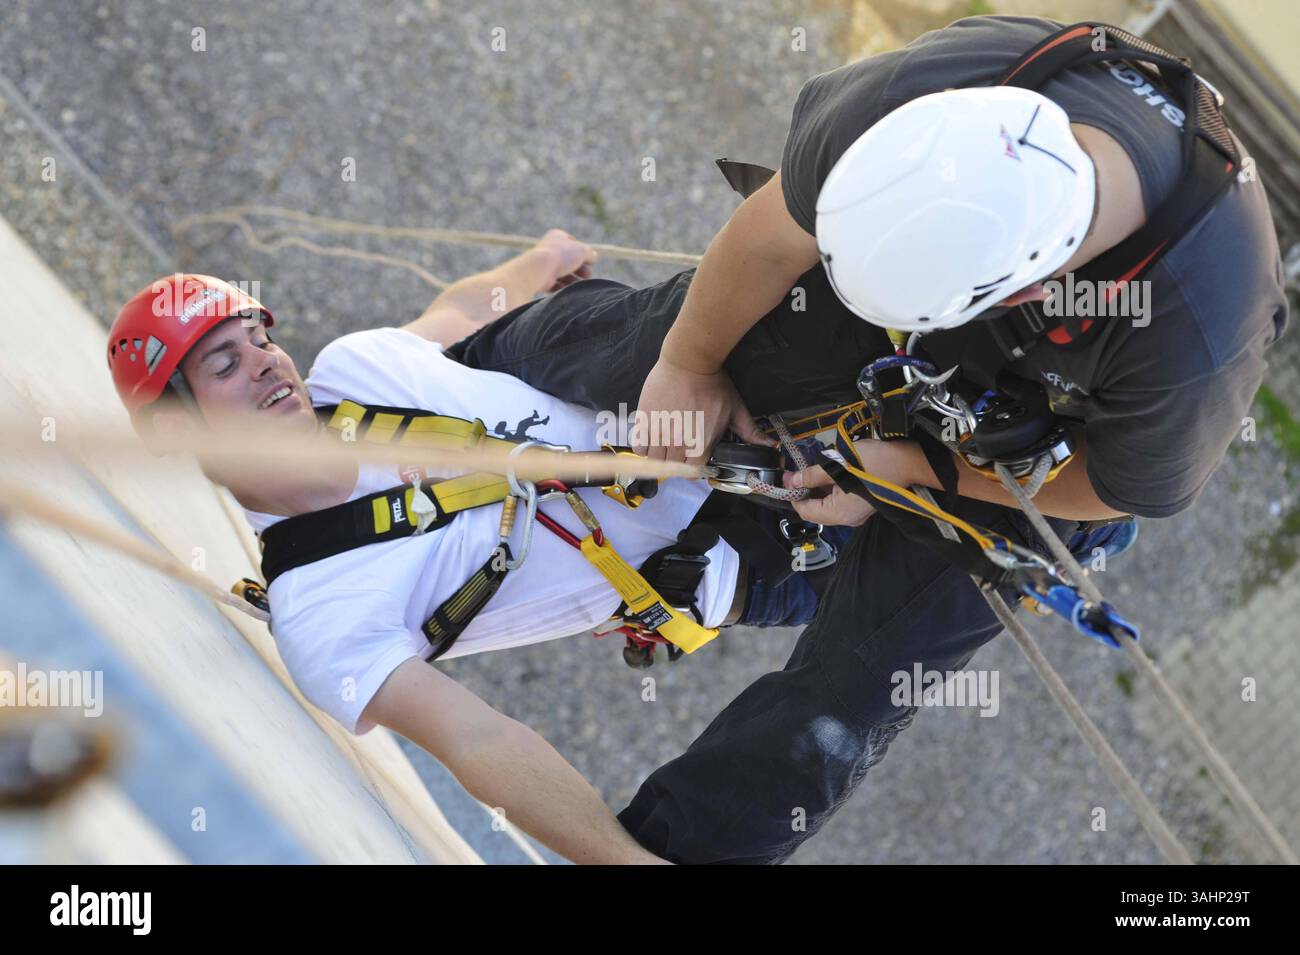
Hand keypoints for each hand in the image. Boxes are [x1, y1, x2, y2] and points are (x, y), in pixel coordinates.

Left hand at [535, 229, 597, 290]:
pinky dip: (563, 288)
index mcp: (557, 237)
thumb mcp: (582, 250)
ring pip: (563, 273)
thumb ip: (590, 253)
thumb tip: (593, 257)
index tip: (588, 261)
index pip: (573, 244)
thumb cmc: (561, 256)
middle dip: (580, 269)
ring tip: (579, 285)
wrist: (539, 269)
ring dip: (573, 280)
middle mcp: (549, 249)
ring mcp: (544, 265)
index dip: (583, 253)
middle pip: (569, 260)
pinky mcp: (541, 279)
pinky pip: (555, 284)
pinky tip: (569, 290)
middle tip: (587, 276)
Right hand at [634, 357, 774, 463]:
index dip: (696, 466)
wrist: (689, 361)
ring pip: (655, 460)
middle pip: (674, 467)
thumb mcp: (736, 409)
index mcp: (700, 444)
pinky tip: (654, 438)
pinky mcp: (645, 422)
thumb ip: (750, 432)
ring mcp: (659, 433)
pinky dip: (645, 446)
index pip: (694, 471)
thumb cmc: (712, 384)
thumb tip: (771, 446)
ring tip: (667, 443)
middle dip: (678, 460)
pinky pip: (640, 447)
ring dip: (661, 456)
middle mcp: (678, 443)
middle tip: (682, 447)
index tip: (696, 457)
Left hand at [784, 463, 875, 526]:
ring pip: (828, 505)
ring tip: (812, 471)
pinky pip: (840, 501)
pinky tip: (828, 474)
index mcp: (839, 514)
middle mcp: (847, 518)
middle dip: (805, 492)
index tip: (787, 480)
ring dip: (818, 490)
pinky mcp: (863, 504)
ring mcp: (857, 513)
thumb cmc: (872, 462)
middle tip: (797, 473)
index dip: (793, 496)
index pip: (806, 512)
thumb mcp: (836, 465)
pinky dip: (831, 489)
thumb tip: (791, 481)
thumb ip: (811, 476)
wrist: (907, 461)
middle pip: (817, 510)